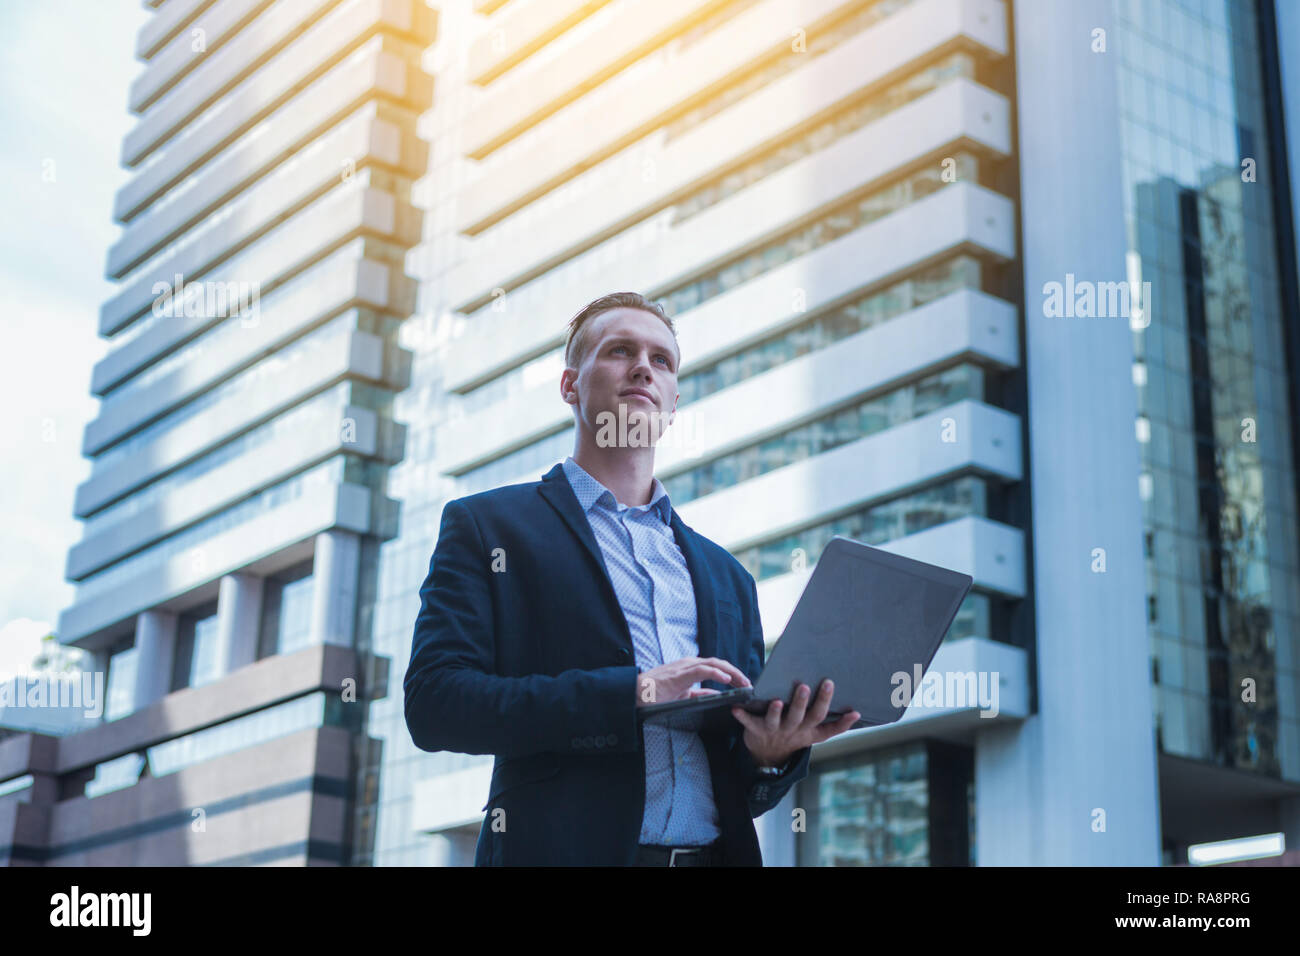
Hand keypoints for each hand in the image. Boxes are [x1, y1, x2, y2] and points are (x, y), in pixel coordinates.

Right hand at [635, 656, 751, 706]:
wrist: (636, 692)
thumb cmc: (657, 693)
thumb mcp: (684, 694)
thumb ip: (699, 693)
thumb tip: (715, 695)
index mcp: (691, 668)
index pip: (716, 667)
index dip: (732, 674)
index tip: (743, 683)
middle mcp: (690, 664)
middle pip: (719, 663)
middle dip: (736, 672)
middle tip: (748, 684)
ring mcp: (685, 667)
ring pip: (713, 664)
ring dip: (731, 672)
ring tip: (742, 681)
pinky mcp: (680, 674)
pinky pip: (701, 670)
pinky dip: (715, 673)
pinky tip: (726, 679)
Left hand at [731, 679, 859, 766]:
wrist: (768, 755)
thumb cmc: (796, 735)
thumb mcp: (816, 734)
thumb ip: (836, 725)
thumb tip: (858, 713)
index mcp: (808, 730)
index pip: (821, 719)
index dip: (832, 712)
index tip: (842, 697)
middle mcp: (792, 730)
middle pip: (799, 717)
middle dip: (801, 702)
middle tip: (804, 686)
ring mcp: (774, 730)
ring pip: (775, 721)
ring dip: (775, 711)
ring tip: (776, 701)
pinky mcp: (755, 730)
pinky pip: (748, 723)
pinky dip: (742, 716)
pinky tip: (735, 708)